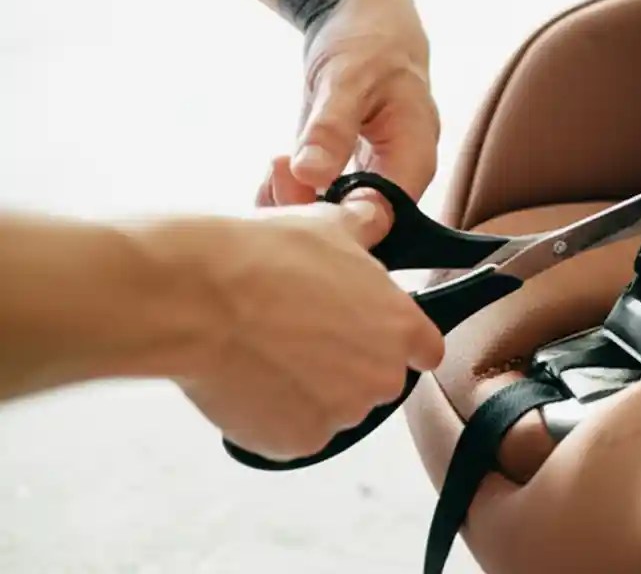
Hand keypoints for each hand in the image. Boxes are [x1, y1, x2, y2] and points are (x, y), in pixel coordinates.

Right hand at [163, 201, 441, 461]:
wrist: (195, 299)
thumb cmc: (263, 258)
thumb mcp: (328, 224)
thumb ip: (366, 227)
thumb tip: (378, 217)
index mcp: (401, 327)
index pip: (424, 350)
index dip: (398, 342)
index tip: (369, 332)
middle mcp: (381, 378)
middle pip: (375, 381)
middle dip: (346, 365)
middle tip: (300, 335)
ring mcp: (340, 415)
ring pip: (332, 408)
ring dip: (308, 390)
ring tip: (265, 352)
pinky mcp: (298, 443)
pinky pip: (293, 434)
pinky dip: (273, 417)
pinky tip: (248, 381)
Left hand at [258, 0, 439, 243]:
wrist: (362, 15)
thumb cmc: (367, 41)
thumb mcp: (345, 79)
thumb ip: (329, 130)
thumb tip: (309, 176)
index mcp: (415, 159)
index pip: (388, 217)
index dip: (345, 223)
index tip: (299, 200)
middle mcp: (399, 176)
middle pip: (362, 225)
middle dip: (314, 215)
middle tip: (274, 181)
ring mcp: (374, 176)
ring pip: (339, 217)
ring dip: (300, 206)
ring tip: (271, 173)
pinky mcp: (348, 172)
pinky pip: (324, 199)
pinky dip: (295, 194)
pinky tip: (274, 174)